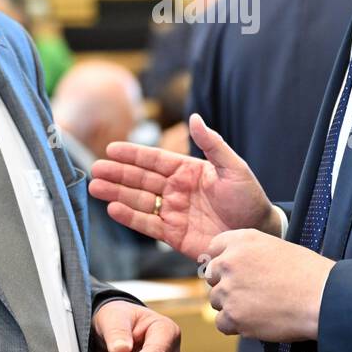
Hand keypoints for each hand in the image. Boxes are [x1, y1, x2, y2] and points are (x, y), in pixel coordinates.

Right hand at [89, 113, 274, 260]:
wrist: (257, 232)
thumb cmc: (249, 198)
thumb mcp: (234, 167)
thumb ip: (213, 144)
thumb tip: (195, 118)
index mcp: (188, 170)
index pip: (155, 160)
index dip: (133, 154)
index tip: (111, 148)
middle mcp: (176, 189)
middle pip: (141, 179)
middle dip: (118, 173)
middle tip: (95, 169)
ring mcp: (173, 212)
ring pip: (139, 200)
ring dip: (117, 193)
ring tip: (96, 187)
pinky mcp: (173, 234)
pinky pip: (147, 224)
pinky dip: (130, 217)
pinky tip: (113, 209)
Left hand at [203, 229, 335, 342]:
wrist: (321, 298)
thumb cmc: (307, 273)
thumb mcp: (276, 247)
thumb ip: (249, 253)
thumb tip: (235, 266)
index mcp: (241, 240)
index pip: (213, 249)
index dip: (224, 262)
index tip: (233, 272)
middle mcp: (229, 262)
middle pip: (212, 277)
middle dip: (226, 285)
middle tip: (249, 293)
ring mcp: (229, 290)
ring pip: (216, 301)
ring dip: (231, 306)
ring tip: (257, 307)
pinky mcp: (233, 316)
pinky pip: (221, 323)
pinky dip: (236, 326)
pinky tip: (255, 320)